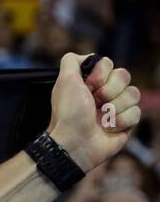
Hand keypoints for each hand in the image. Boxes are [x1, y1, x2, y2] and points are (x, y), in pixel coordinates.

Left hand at [47, 53, 140, 172]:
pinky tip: (107, 129)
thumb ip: (71, 62)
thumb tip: (85, 56)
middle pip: (124, 76)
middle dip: (109, 90)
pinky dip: (120, 121)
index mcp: (90, 83)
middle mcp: (104, 93)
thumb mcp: (65, 82)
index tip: (89, 86)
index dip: (101, 74)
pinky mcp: (125, 123)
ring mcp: (116, 108)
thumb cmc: (68, 114)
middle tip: (95, 103)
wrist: (73, 144)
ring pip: (133, 94)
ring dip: (115, 107)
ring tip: (100, 118)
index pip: (109, 64)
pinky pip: (136, 112)